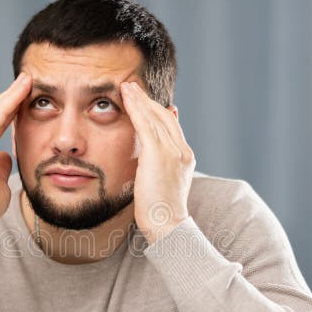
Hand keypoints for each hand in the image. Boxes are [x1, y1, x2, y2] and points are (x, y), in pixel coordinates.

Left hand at [120, 81, 194, 243]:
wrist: (168, 226)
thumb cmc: (161, 214)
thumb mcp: (162, 186)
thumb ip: (159, 169)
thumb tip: (150, 159)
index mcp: (185, 158)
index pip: (171, 127)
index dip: (158, 112)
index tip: (146, 102)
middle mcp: (182, 151)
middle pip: (164, 117)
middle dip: (148, 101)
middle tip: (132, 86)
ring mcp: (173, 151)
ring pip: (155, 116)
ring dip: (140, 99)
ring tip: (127, 85)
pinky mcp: (159, 154)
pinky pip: (145, 123)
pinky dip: (136, 107)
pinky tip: (126, 95)